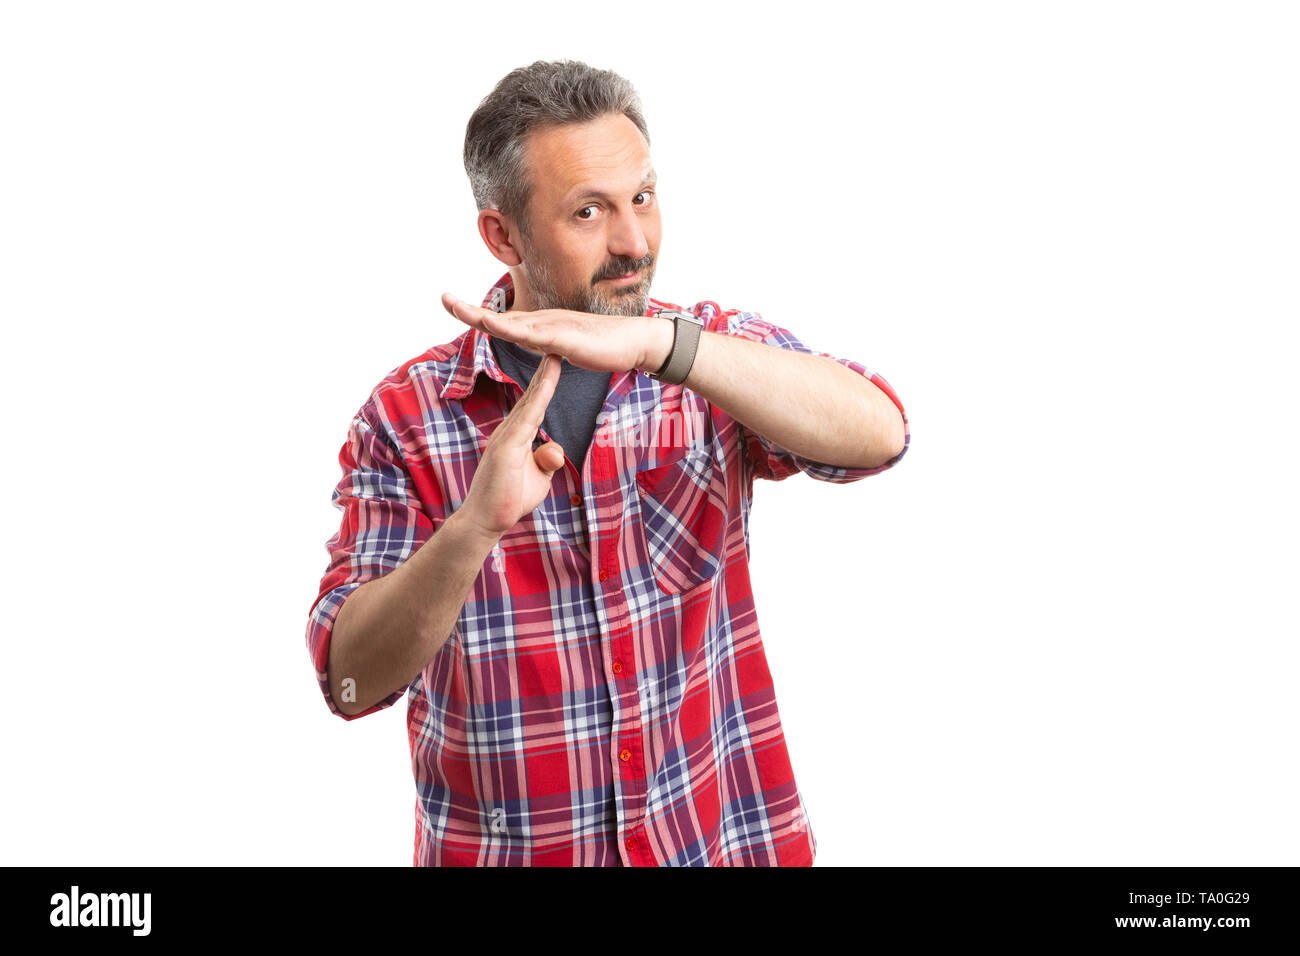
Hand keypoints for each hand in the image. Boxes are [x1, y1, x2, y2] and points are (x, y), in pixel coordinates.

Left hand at [441, 293, 672, 374]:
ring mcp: (553, 327)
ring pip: (511, 322)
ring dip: (483, 316)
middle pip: (500, 316)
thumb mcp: (568, 348)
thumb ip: (551, 348)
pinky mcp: (565, 336)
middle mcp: (543, 321)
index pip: (504, 321)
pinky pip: (534, 334)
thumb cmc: (605, 346)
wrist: (635, 341)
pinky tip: (495, 324)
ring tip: (459, 308)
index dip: (478, 314)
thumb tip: (540, 349)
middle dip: (469, 309)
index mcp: (541, 326)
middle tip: (444, 299)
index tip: (454, 306)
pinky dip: (512, 329)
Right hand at [458, 352, 565, 538]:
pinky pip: (526, 418)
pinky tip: (548, 383)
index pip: (534, 404)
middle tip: (558, 344)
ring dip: (544, 378)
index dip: (546, 382)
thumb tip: (554, 450)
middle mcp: (509, 430)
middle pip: (531, 395)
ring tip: (557, 354)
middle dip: (546, 370)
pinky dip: (538, 398)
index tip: (557, 361)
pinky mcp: (506, 447)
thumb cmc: (509, 499)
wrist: (486, 520)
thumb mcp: (538, 478)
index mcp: (516, 435)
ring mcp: (506, 437)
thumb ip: (547, 460)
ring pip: (530, 401)